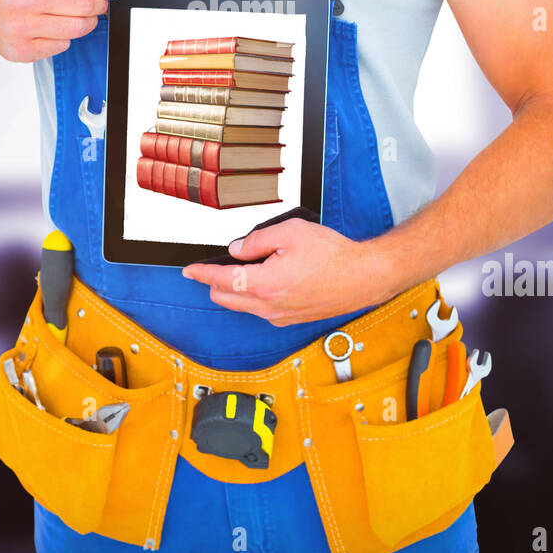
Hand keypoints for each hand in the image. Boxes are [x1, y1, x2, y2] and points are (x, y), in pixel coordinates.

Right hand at [0, 0, 121, 62]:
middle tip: (97, 4)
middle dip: (98, 5)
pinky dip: (65, 36)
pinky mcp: (20, 50)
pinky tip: (53, 27)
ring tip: (79, 15)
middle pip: (83, 5)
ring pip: (77, 28)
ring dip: (86, 22)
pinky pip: (62, 45)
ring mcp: (19, 27)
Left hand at [181, 216, 382, 326]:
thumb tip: (237, 249)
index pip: (220, 280)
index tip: (189, 270)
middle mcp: (269, 306)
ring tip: (249, 267)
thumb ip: (257, 240)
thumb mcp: (290, 233)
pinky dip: (254, 296)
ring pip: (242, 306)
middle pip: (225, 298)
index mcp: (265, 284)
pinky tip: (267, 279)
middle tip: (218, 264)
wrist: (362, 277)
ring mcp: (279, 316)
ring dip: (235, 289)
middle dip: (215, 282)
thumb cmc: (333, 255)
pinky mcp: (290, 319)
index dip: (201, 273)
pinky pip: (260, 310)